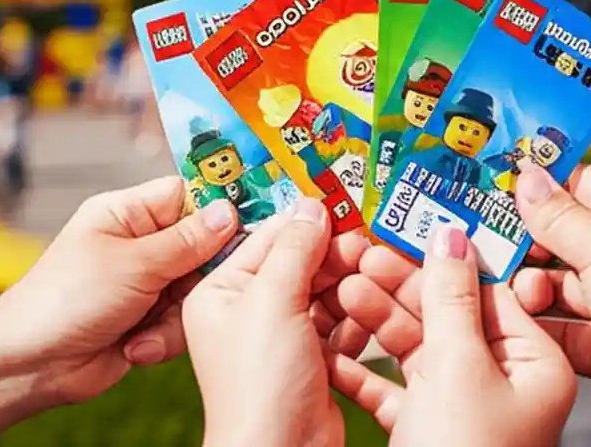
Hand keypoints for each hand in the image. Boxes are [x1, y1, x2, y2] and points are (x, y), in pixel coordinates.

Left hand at [0, 177, 238, 404]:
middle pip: (205, 245)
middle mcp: (142, 243)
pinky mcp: (151, 318)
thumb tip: (230, 211)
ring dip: (177, 314)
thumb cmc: (64, 300)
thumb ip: (187, 241)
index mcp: (129, 213)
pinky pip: (185, 320)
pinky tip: (135, 345)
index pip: (190, 194)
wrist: (31, 365)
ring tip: (143, 325)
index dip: (222, 206)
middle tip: (191, 287)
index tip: (254, 218)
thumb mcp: (132, 264)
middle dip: (199, 273)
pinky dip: (165, 337)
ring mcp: (148, 282)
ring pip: (199, 288)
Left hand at [183, 198, 344, 446]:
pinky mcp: (308, 358)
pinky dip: (352, 319)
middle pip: (297, 263)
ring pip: (322, 291)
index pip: (264, 238)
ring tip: (370, 280)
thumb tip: (311, 207)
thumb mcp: (272, 300)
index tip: (340, 206)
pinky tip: (365, 318)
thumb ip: (294, 249)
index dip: (302, 221)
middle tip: (363, 246)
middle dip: (332, 256)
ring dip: (347, 286)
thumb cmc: (258, 384)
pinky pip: (336, 322)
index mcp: (220, 291)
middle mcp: (245, 311)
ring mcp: (279, 336)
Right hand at [332, 225, 575, 446]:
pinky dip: (367, 368)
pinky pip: (399, 388)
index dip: (446, 252)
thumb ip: (452, 297)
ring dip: (378, 318)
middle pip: (451, 313)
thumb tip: (450, 237)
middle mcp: (508, 383)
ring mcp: (468, 410)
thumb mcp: (461, 366)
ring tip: (342, 290)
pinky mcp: (432, 432)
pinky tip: (334, 347)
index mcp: (537, 362)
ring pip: (421, 346)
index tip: (408, 223)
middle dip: (401, 284)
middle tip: (361, 254)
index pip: (491, 286)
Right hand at [512, 161, 590, 446]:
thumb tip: (526, 175)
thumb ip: (557, 214)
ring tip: (517, 291)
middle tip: (485, 240)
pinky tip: (517, 322)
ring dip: (530, 286)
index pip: (582, 182)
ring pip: (556, 284)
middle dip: (525, 240)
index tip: (494, 181)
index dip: (541, 182)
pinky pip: (561, 327)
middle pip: (563, 235)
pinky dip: (538, 325)